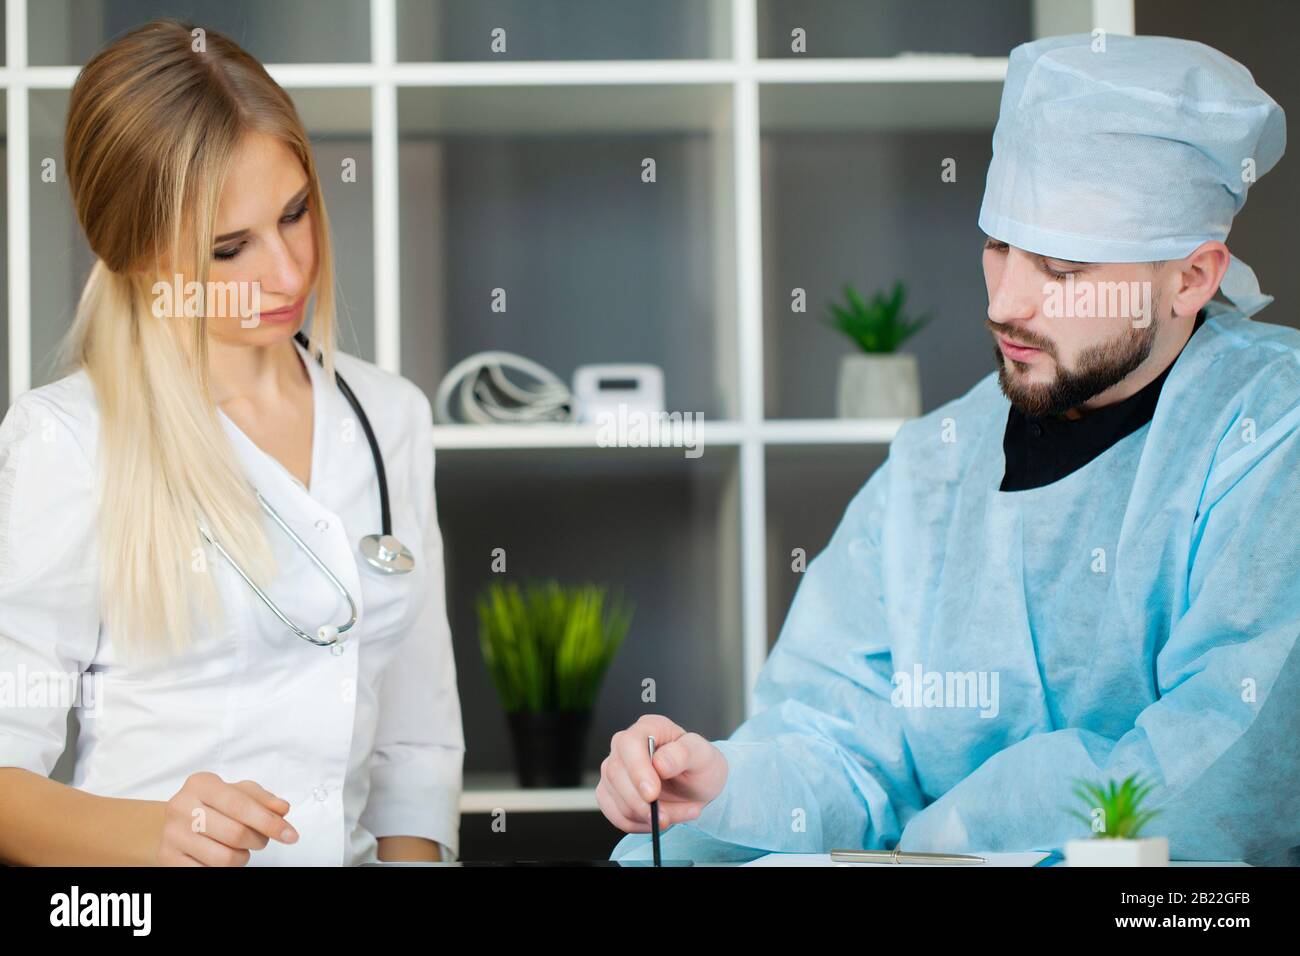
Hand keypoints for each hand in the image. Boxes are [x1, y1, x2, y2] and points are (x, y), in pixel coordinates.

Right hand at [155, 772, 297, 865]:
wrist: (177, 822)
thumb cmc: (214, 805)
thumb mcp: (238, 793)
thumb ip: (263, 799)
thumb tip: (282, 809)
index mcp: (200, 784)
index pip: (241, 805)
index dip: (270, 822)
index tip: (291, 835)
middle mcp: (181, 806)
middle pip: (236, 834)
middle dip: (258, 840)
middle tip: (261, 839)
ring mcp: (171, 835)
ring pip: (224, 859)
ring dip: (242, 857)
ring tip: (240, 848)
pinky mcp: (167, 859)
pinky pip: (208, 872)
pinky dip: (224, 869)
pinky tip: (221, 855)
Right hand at [597, 714, 727, 832]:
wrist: (698, 787)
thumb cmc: (701, 766)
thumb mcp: (704, 756)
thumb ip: (684, 754)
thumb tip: (659, 763)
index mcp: (649, 727)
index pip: (630, 743)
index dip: (637, 770)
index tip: (652, 795)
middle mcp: (625, 745)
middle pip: (616, 773)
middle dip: (642, 803)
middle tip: (667, 818)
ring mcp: (614, 769)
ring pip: (616, 798)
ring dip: (646, 817)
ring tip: (675, 816)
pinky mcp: (611, 792)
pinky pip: (615, 815)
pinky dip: (637, 825)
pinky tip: (657, 821)